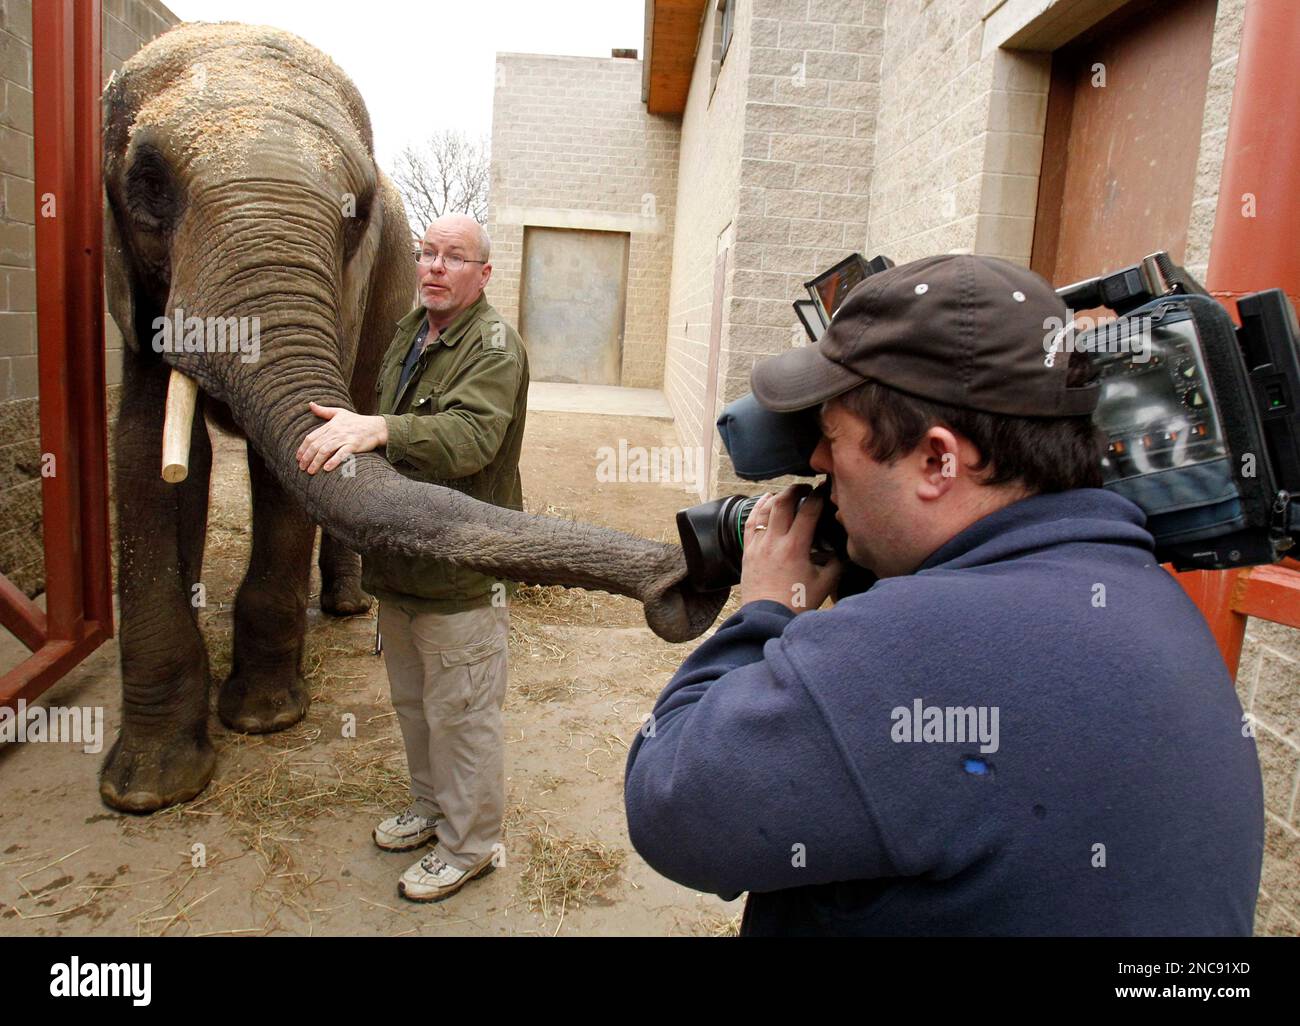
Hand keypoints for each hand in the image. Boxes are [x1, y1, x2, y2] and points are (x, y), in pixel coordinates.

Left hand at [296, 402, 388, 474]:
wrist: (376, 427)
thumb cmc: (356, 421)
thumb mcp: (339, 412)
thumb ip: (324, 410)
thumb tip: (310, 404)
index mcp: (330, 425)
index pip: (311, 437)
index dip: (303, 448)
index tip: (298, 458)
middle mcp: (335, 432)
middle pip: (316, 445)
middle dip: (307, 458)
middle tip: (302, 468)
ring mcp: (344, 438)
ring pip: (325, 450)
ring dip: (316, 462)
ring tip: (311, 471)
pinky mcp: (353, 445)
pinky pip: (341, 454)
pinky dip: (333, 461)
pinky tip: (326, 468)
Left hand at [740, 484, 842, 612]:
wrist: (766, 618)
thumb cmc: (796, 604)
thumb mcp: (825, 584)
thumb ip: (837, 564)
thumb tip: (845, 551)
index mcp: (795, 547)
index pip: (808, 511)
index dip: (818, 496)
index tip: (824, 490)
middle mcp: (774, 541)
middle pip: (783, 503)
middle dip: (795, 490)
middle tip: (806, 487)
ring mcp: (758, 545)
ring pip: (765, 510)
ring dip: (776, 496)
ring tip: (787, 493)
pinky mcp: (748, 552)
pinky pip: (751, 523)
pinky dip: (758, 508)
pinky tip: (764, 502)